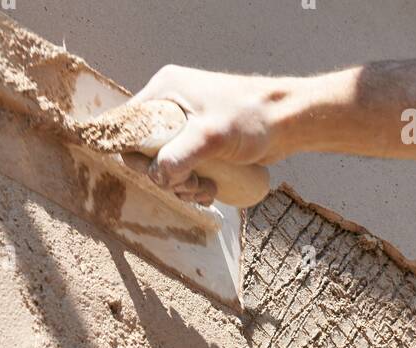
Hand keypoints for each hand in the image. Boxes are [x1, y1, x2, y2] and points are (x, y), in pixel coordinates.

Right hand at [128, 66, 290, 201]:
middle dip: (164, 176)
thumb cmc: (251, 117)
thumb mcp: (210, 136)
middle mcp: (170, 105)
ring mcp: (184, 126)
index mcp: (165, 90)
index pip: (129, 125)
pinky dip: (192, 185)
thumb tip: (156, 177)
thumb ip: (178, 156)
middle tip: (187, 185)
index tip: (157, 171)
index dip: (136, 154)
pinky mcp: (198, 143)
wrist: (287, 121)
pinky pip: (182, 170)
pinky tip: (210, 190)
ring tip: (204, 188)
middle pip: (145, 152)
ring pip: (165, 166)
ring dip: (181, 186)